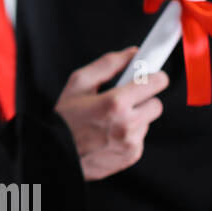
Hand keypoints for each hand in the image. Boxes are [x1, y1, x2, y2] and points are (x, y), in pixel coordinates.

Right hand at [54, 47, 167, 180]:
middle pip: (156, 104)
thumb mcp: (79, 83)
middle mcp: (127, 124)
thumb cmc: (64, 117)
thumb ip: (108, 64)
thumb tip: (133, 54)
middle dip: (142, 100)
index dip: (154, 77)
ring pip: (146, 122)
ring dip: (134, 119)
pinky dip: (129, 135)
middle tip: (123, 101)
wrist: (55, 153)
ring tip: (109, 120)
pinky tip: (109, 135)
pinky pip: (140, 138)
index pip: (156, 83)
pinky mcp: (131, 156)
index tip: (150, 76)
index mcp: (115, 103)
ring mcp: (130, 143)